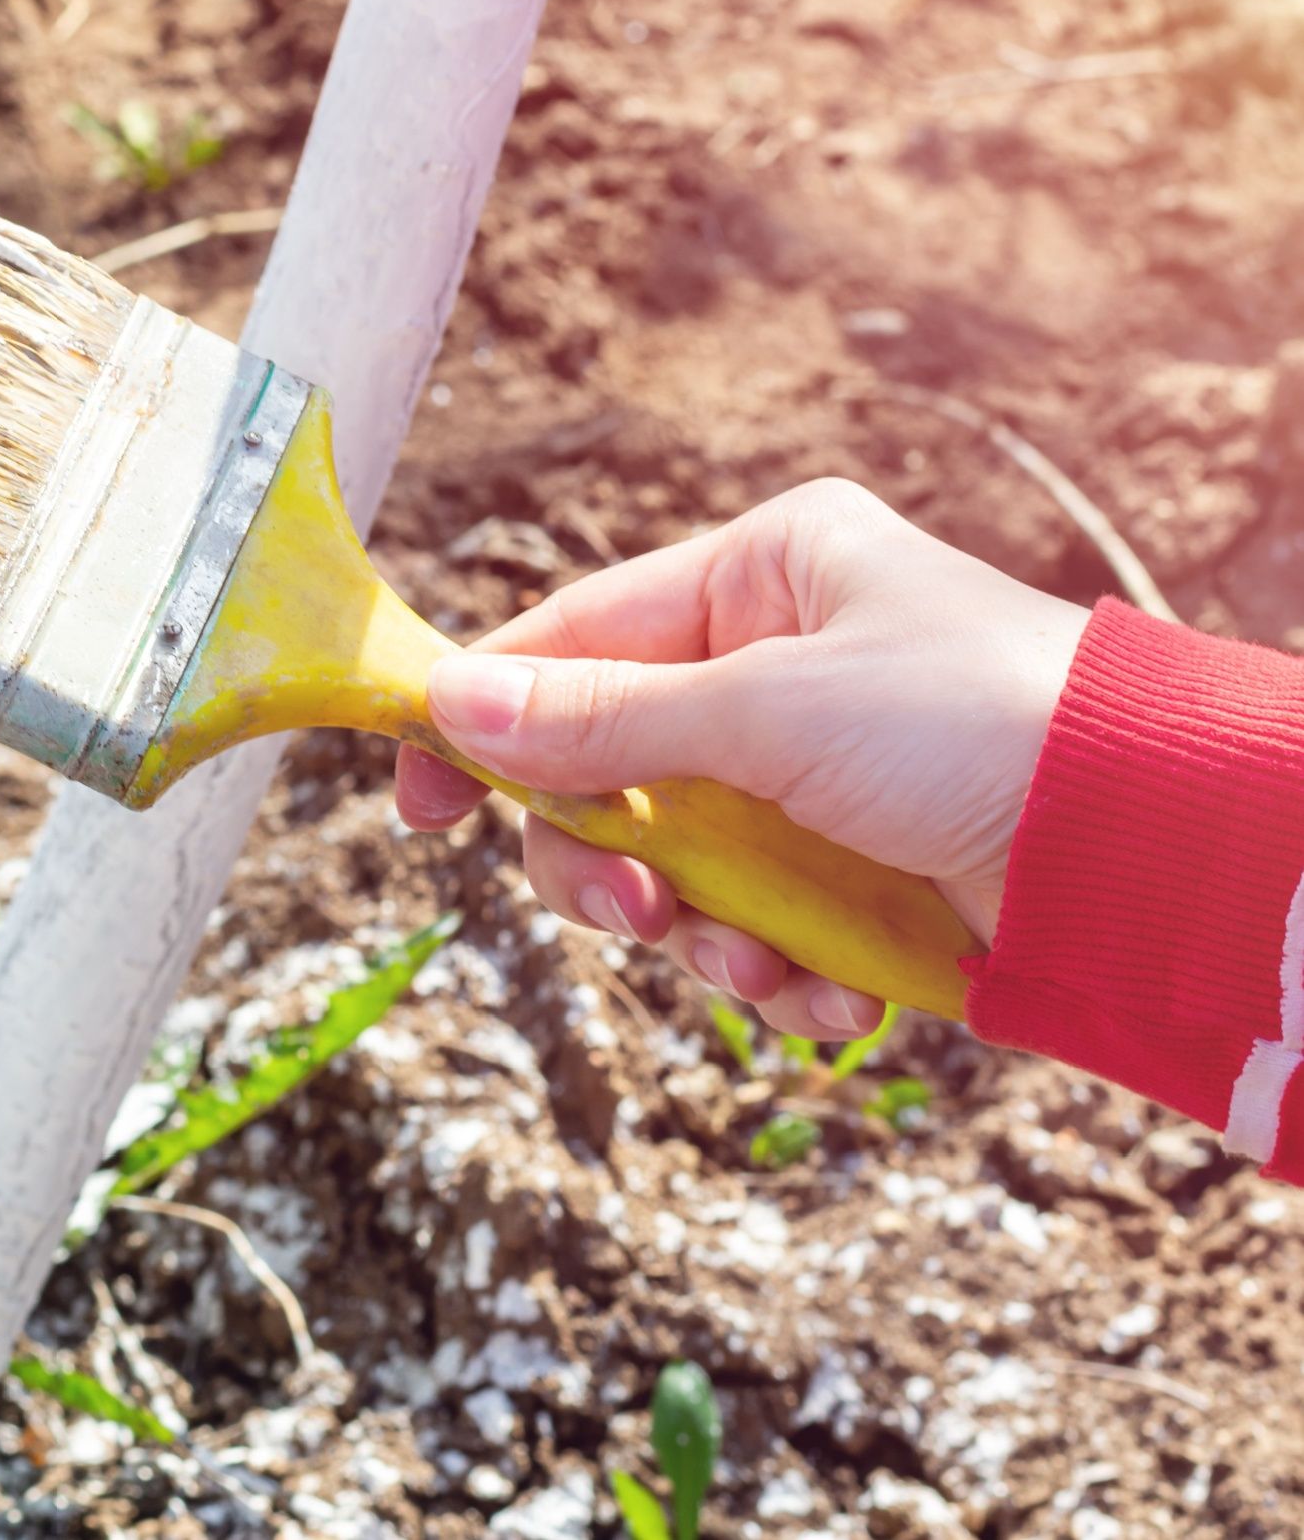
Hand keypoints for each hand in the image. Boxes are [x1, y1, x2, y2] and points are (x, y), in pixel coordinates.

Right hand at [396, 479, 1088, 1039]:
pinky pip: (757, 927)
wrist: (1156, 851)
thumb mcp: (766, 712)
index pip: (574, 639)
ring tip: (759, 967)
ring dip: (700, 934)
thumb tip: (449, 707)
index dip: (486, 720)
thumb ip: (600, 722)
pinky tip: (834, 998)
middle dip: (612, 864)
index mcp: (762, 576)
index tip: (419, 804)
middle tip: (633, 913)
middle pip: (608, 774)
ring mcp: (816, 775)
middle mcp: (779, 665)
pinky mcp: (857, 869)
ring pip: (674, 868)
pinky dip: (778, 975)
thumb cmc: (977, 724)